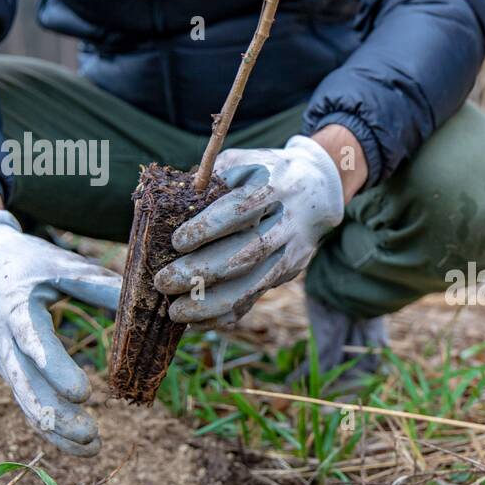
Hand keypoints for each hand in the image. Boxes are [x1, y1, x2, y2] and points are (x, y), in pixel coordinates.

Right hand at [0, 211, 121, 456]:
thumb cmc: (31, 264)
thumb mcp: (62, 265)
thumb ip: (99, 285)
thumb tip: (146, 302)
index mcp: (17, 309)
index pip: (33, 342)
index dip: (56, 369)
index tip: (84, 394)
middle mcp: (5, 342)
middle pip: (26, 385)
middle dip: (57, 414)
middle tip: (91, 434)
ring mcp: (6, 362)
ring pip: (26, 403)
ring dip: (57, 430)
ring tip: (94, 448)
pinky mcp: (13, 373)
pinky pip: (29, 406)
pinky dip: (52, 429)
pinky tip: (82, 448)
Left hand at [153, 135, 344, 326]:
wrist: (320, 189)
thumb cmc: (266, 173)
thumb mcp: (242, 162)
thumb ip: (211, 181)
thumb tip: (169, 207)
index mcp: (274, 187)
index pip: (241, 210)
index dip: (209, 227)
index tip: (177, 242)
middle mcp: (287, 222)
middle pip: (247, 252)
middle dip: (202, 271)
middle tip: (164, 281)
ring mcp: (291, 252)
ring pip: (254, 283)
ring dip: (213, 302)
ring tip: (177, 312)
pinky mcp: (288, 272)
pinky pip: (256, 297)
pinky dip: (226, 314)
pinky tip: (198, 322)